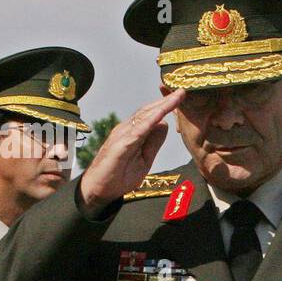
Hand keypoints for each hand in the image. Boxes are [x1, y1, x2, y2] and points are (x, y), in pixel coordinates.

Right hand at [78, 90, 184, 215]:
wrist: (98, 190)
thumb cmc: (119, 175)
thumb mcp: (145, 160)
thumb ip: (154, 143)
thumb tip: (165, 124)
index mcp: (133, 133)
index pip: (151, 115)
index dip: (166, 105)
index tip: (181, 96)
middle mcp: (126, 130)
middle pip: (148, 111)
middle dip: (166, 101)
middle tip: (183, 91)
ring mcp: (121, 135)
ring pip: (144, 117)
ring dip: (161, 106)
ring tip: (176, 97)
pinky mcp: (119, 146)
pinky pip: (137, 131)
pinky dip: (150, 122)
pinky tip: (161, 115)